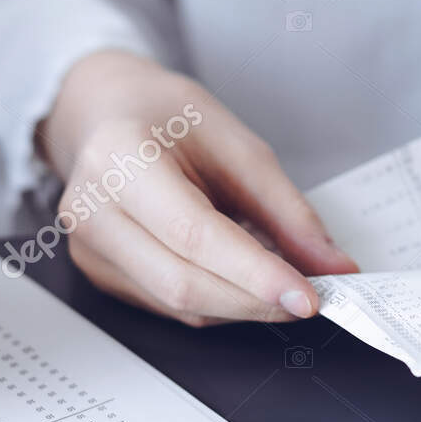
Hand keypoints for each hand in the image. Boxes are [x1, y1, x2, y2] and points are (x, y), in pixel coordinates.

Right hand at [37, 50, 356, 326]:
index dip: (254, 273)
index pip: (193, 234)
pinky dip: (215, 302)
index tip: (308, 296)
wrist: (107, 115)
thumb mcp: (237, 145)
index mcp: (121, 157)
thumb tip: (332, 268)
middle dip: (253, 301)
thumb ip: (287, 211)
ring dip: (239, 304)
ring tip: (276, 281)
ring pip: (176, 304)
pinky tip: (237, 279)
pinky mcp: (98, 272)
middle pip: (181, 282)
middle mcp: (92, 208)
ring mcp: (88, 247)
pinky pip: (167, 306)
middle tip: (307, 298)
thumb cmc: (168, 119)